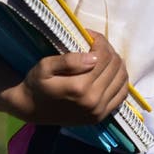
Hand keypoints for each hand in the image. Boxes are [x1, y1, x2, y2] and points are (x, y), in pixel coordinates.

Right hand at [8, 30, 129, 124]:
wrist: (31, 109)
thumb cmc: (37, 84)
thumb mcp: (45, 67)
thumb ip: (69, 61)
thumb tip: (94, 57)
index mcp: (79, 87)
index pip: (103, 56)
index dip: (100, 41)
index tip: (90, 36)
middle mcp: (93, 100)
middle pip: (115, 65)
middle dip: (109, 50)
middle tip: (96, 45)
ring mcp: (99, 110)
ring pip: (122, 78)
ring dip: (116, 63)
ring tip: (103, 57)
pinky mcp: (101, 116)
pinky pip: (122, 94)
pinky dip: (120, 80)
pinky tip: (110, 72)